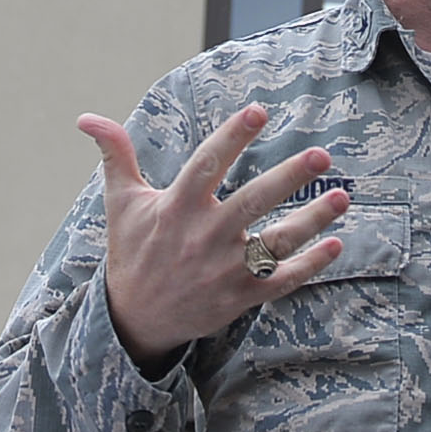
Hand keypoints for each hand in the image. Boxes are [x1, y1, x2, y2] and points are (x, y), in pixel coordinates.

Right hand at [79, 105, 351, 367]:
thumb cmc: (133, 251)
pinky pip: (281, 281)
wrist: (135, 321)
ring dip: (312, 220)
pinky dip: (310, 265)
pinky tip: (335, 244)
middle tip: (321, 154)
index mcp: (176, 208)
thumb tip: (86, 117)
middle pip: (253, 201)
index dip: (232, 137)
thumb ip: (115, 155)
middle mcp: (203, 237)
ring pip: (276, 242)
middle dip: (289, 177)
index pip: (208, 165)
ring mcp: (225, 270)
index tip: (259, 110)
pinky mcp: (240, 297)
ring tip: (343, 196)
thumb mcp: (121, 202)